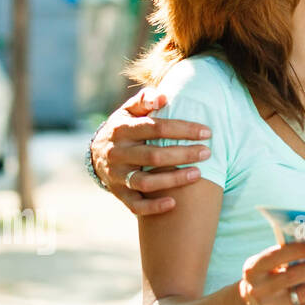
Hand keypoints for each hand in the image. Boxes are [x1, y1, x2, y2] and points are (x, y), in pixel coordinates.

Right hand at [93, 86, 211, 214]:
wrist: (97, 153)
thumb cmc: (126, 127)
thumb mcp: (130, 110)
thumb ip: (145, 100)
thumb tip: (162, 97)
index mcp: (122, 129)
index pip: (156, 128)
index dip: (183, 130)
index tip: (207, 132)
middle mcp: (117, 153)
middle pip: (154, 156)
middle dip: (183, 154)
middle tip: (207, 153)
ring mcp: (116, 175)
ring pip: (145, 182)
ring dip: (173, 180)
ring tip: (198, 174)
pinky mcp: (117, 193)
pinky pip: (135, 205)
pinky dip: (153, 207)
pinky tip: (174, 204)